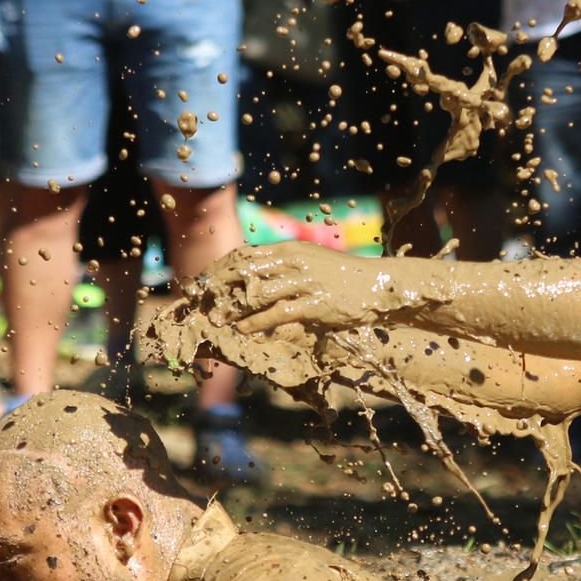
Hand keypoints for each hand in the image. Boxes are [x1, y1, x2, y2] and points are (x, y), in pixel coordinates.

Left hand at [195, 243, 439, 333]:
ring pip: (259, 294)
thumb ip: (286, 266)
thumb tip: (257, 277)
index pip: (245, 255)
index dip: (220, 269)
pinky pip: (279, 313)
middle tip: (202, 303)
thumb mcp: (312, 262)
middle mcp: (295, 262)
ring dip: (234, 309)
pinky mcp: (316, 304)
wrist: (379, 284)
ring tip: (217, 320)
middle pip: (246, 272)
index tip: (203, 283)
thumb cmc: (343, 276)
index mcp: (291, 250)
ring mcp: (305, 282)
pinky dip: (257, 322)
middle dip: (221, 288)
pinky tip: (243, 330)